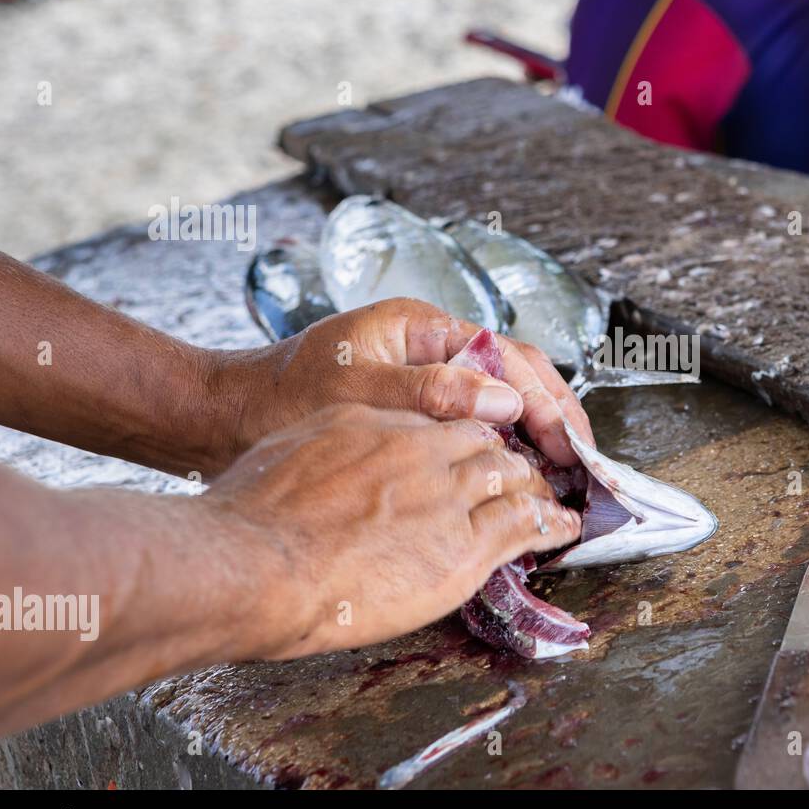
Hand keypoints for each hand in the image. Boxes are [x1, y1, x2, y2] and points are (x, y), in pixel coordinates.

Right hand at [201, 404, 582, 658]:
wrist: (254, 562)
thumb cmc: (250, 518)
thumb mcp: (289, 454)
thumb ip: (330, 451)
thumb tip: (339, 465)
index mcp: (375, 420)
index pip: (439, 420)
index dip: (463, 438)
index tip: (469, 452)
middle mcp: (419, 449)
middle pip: (484, 444)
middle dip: (510, 457)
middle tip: (526, 472)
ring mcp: (446, 495)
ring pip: (513, 478)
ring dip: (536, 488)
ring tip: (551, 499)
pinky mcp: (464, 546)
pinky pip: (525, 524)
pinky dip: (550, 524)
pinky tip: (563, 528)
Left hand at [209, 297, 594, 474]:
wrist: (225, 419)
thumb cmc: (282, 398)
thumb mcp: (359, 392)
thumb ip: (433, 391)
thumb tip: (506, 400)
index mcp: (422, 327)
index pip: (510, 357)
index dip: (549, 404)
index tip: (571, 448)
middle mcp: (430, 347)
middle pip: (517, 375)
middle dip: (556, 419)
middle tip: (583, 468)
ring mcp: (423, 377)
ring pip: (501, 401)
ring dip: (534, 437)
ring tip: (561, 477)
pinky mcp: (412, 410)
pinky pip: (474, 424)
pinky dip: (501, 450)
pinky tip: (513, 480)